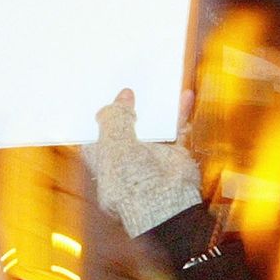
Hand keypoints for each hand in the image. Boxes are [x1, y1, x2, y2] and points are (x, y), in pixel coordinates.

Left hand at [81, 89, 202, 237]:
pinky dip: (179, 113)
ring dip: (155, 105)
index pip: (97, 129)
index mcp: (101, 156)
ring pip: (152, 123)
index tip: (100, 87)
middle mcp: (124, 154)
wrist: (161, 202)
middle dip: (128, 103)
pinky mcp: (172, 154)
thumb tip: (123, 95)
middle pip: (125, 122)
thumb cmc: (127, 181)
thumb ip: (114, 117)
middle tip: (130, 77)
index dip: (99, 111)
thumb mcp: (112, 142)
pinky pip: (176, 129)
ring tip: (156, 81)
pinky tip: (183, 96)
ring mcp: (149, 154)